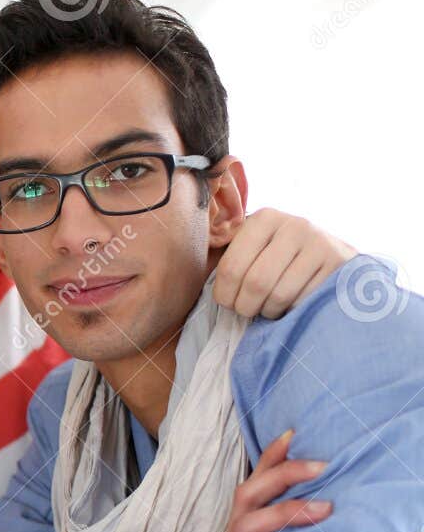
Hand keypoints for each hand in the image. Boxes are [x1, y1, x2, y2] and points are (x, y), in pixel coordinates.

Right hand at [193, 429, 329, 531]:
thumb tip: (330, 512)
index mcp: (244, 531)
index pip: (254, 484)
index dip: (270, 458)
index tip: (295, 433)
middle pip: (248, 494)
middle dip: (283, 474)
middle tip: (323, 466)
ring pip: (246, 524)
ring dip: (285, 512)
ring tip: (324, 509)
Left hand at [213, 208, 356, 318]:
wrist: (332, 255)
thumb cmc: (278, 257)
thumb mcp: (253, 246)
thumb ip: (229, 255)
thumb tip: (191, 271)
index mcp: (264, 218)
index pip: (231, 268)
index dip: (224, 295)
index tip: (227, 302)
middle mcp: (294, 225)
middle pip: (256, 283)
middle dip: (245, 307)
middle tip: (247, 311)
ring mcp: (320, 243)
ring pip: (280, 295)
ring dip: (268, 312)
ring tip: (268, 308)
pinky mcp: (340, 265)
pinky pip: (304, 301)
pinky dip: (292, 311)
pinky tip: (292, 304)